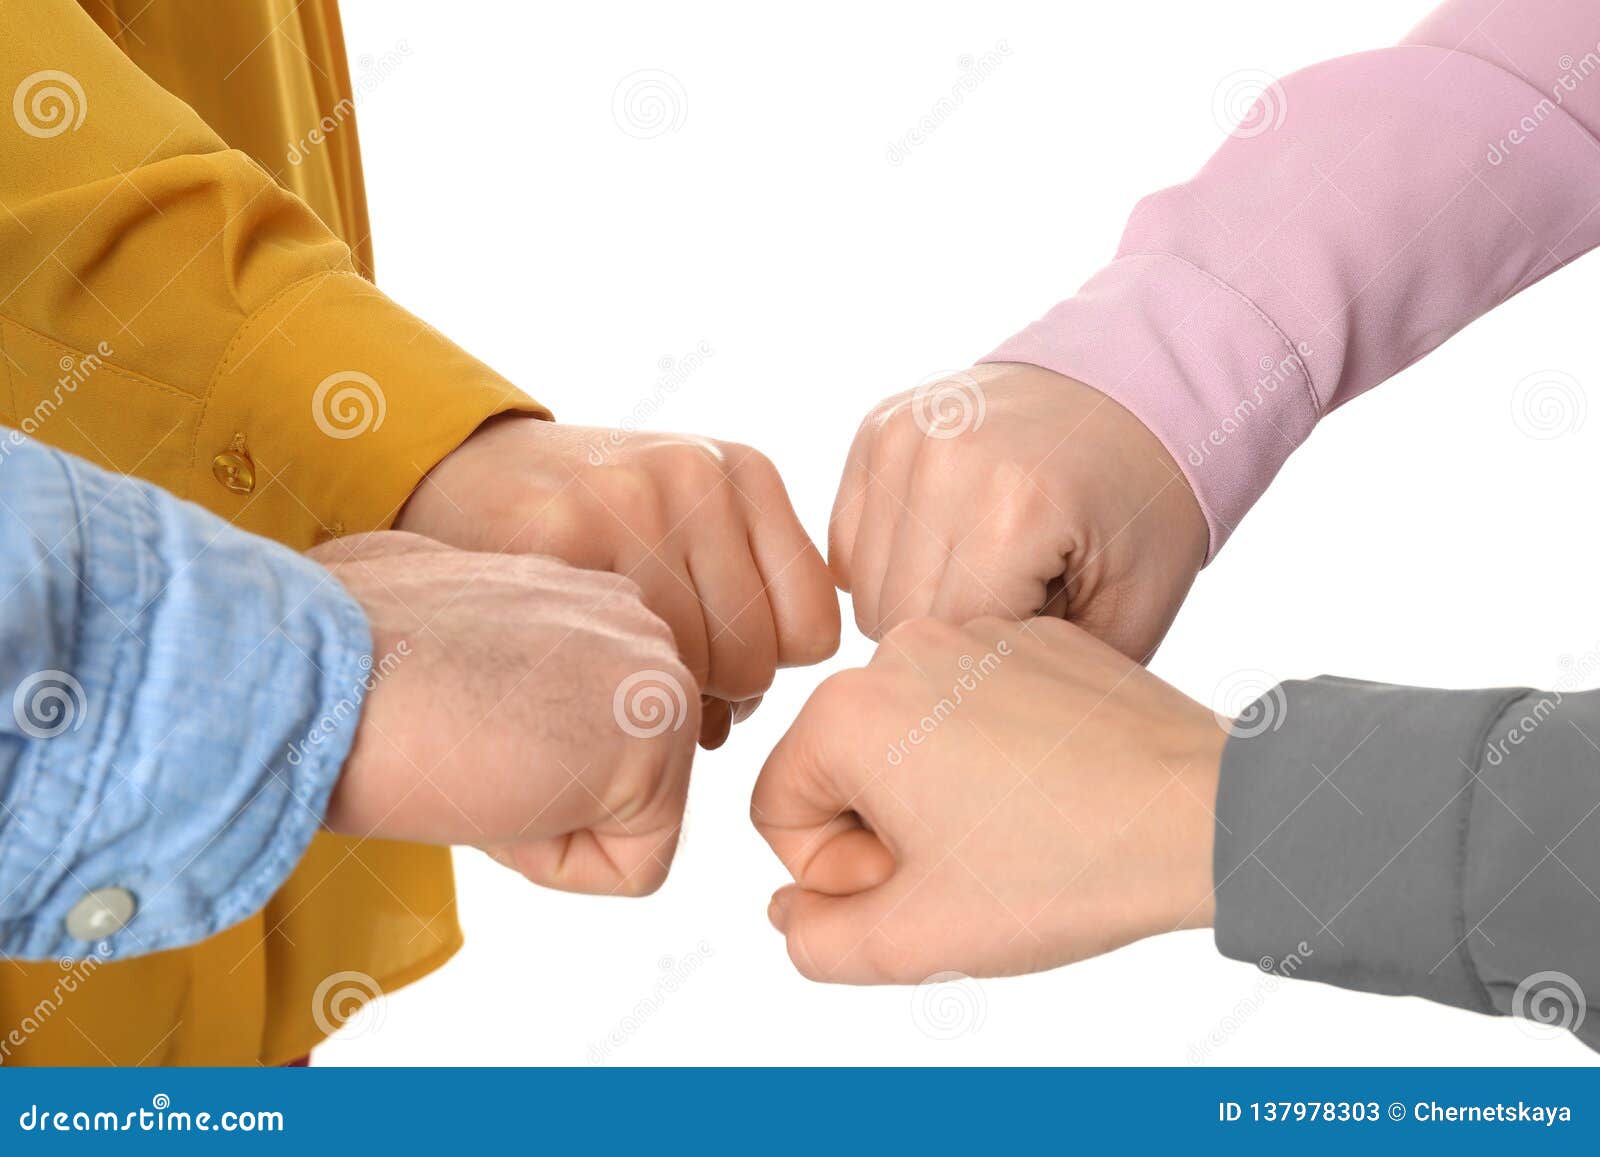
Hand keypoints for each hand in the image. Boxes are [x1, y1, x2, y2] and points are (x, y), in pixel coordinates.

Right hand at [312, 531, 699, 895]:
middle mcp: (632, 617)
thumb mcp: (424, 632)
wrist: (309, 674)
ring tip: (468, 758)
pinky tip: (498, 787)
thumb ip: (488, 652)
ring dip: (534, 824)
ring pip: (621, 824)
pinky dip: (554, 863)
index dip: (498, 764)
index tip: (439, 723)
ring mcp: (657, 668)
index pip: (580, 741)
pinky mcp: (663, 732)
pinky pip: (634, 868)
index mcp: (577, 594)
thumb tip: (472, 684)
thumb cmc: (330, 663)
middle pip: (608, 783)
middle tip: (450, 743)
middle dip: (527, 795)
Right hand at [397, 416, 839, 745]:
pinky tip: (566, 663)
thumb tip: (749, 711)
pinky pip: (623, 666)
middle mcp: (699, 476)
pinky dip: (602, 692)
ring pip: (697, 674)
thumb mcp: (681, 527)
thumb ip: (740, 595)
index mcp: (743, 472)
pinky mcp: (565, 534)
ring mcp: (633, 501)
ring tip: (604, 665)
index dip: (763, 667)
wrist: (451, 469)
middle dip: (708, 691)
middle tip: (643, 672)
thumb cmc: (584, 527)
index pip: (814, 629)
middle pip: (758, 661)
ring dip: (653, 699)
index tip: (707, 658)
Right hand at [750, 616, 1223, 981]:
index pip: (779, 808)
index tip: (914, 887)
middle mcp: (901, 647)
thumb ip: (816, 941)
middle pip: (840, 766)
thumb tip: (793, 910)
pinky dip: (990, 752)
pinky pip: (971, 703)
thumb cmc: (1061, 872)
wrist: (1202, 814)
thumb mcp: (914, 942)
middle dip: (883, 831)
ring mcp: (973, 630)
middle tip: (965, 869)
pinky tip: (1048, 793)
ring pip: (907, 734)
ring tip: (1013, 831)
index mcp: (849, 709)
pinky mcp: (1033, 637)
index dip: (835, 875)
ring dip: (935, 794)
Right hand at [830, 363, 1207, 660]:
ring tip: (985, 579)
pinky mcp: (878, 424)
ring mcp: (904, 432)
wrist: (1137, 394)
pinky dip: (890, 561)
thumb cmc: (1140, 514)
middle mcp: (946, 458)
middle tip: (1011, 619)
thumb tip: (947, 723)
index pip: (946, 645)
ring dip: (916, 602)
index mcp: (1015, 507)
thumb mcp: (1126, 618)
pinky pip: (849, 540)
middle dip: (948, 643)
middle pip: (892, 619)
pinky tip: (949, 550)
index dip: (986, 673)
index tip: (1033, 654)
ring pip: (862, 587)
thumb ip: (1037, 683)